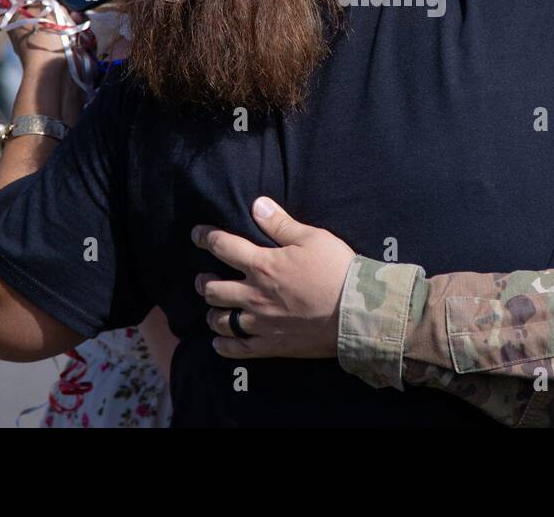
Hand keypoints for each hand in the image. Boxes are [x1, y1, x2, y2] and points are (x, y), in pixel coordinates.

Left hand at [5, 0, 75, 66]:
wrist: (59, 73)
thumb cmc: (43, 36)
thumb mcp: (39, 4)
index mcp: (16, 16)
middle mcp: (29, 27)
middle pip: (50, 4)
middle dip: (61, 5)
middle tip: (64, 10)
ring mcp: (46, 40)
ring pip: (65, 18)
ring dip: (72, 19)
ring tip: (73, 25)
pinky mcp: (63, 50)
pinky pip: (74, 33)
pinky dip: (78, 33)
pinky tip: (79, 36)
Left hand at [191, 197, 355, 358]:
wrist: (356, 313)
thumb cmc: (337, 271)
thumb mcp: (312, 238)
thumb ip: (281, 223)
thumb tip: (257, 205)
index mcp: (262, 265)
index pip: (222, 247)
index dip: (205, 238)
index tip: (197, 234)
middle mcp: (254, 295)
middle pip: (213, 288)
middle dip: (203, 281)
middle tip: (202, 278)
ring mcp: (260, 323)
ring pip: (220, 320)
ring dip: (212, 311)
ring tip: (212, 307)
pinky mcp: (271, 345)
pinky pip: (237, 349)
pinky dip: (223, 345)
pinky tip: (219, 342)